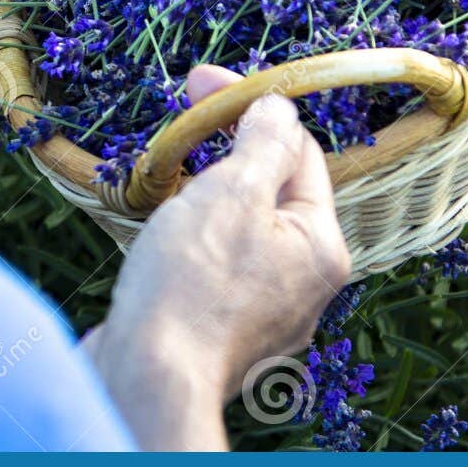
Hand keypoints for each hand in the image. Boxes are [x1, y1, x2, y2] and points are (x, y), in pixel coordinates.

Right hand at [86, 65, 351, 449]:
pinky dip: (188, 239)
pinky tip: (159, 230)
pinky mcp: (216, 333)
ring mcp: (260, 314)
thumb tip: (279, 107)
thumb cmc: (193, 284)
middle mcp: (302, 285)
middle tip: (181, 114)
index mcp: (321, 248)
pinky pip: (210, 267)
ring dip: (202, 194)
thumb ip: (262, 142)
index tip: (201, 83)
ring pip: (236, 230)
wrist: (146, 383)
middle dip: (224, 151)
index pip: (300, 154)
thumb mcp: (234, 191)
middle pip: (269, 193)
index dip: (251, 109)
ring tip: (164, 172)